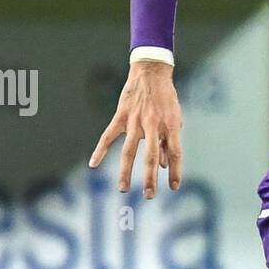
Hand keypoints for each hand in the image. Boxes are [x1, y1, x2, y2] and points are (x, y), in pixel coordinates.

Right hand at [89, 60, 181, 197]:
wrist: (151, 72)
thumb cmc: (166, 98)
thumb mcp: (174, 117)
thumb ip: (168, 141)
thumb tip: (162, 165)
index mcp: (170, 125)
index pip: (175, 153)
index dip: (175, 171)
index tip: (174, 187)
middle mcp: (153, 125)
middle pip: (151, 157)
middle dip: (151, 178)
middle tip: (150, 196)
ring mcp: (135, 121)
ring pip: (129, 151)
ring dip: (126, 171)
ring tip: (123, 189)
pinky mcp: (121, 116)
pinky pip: (108, 136)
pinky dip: (100, 150)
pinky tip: (93, 164)